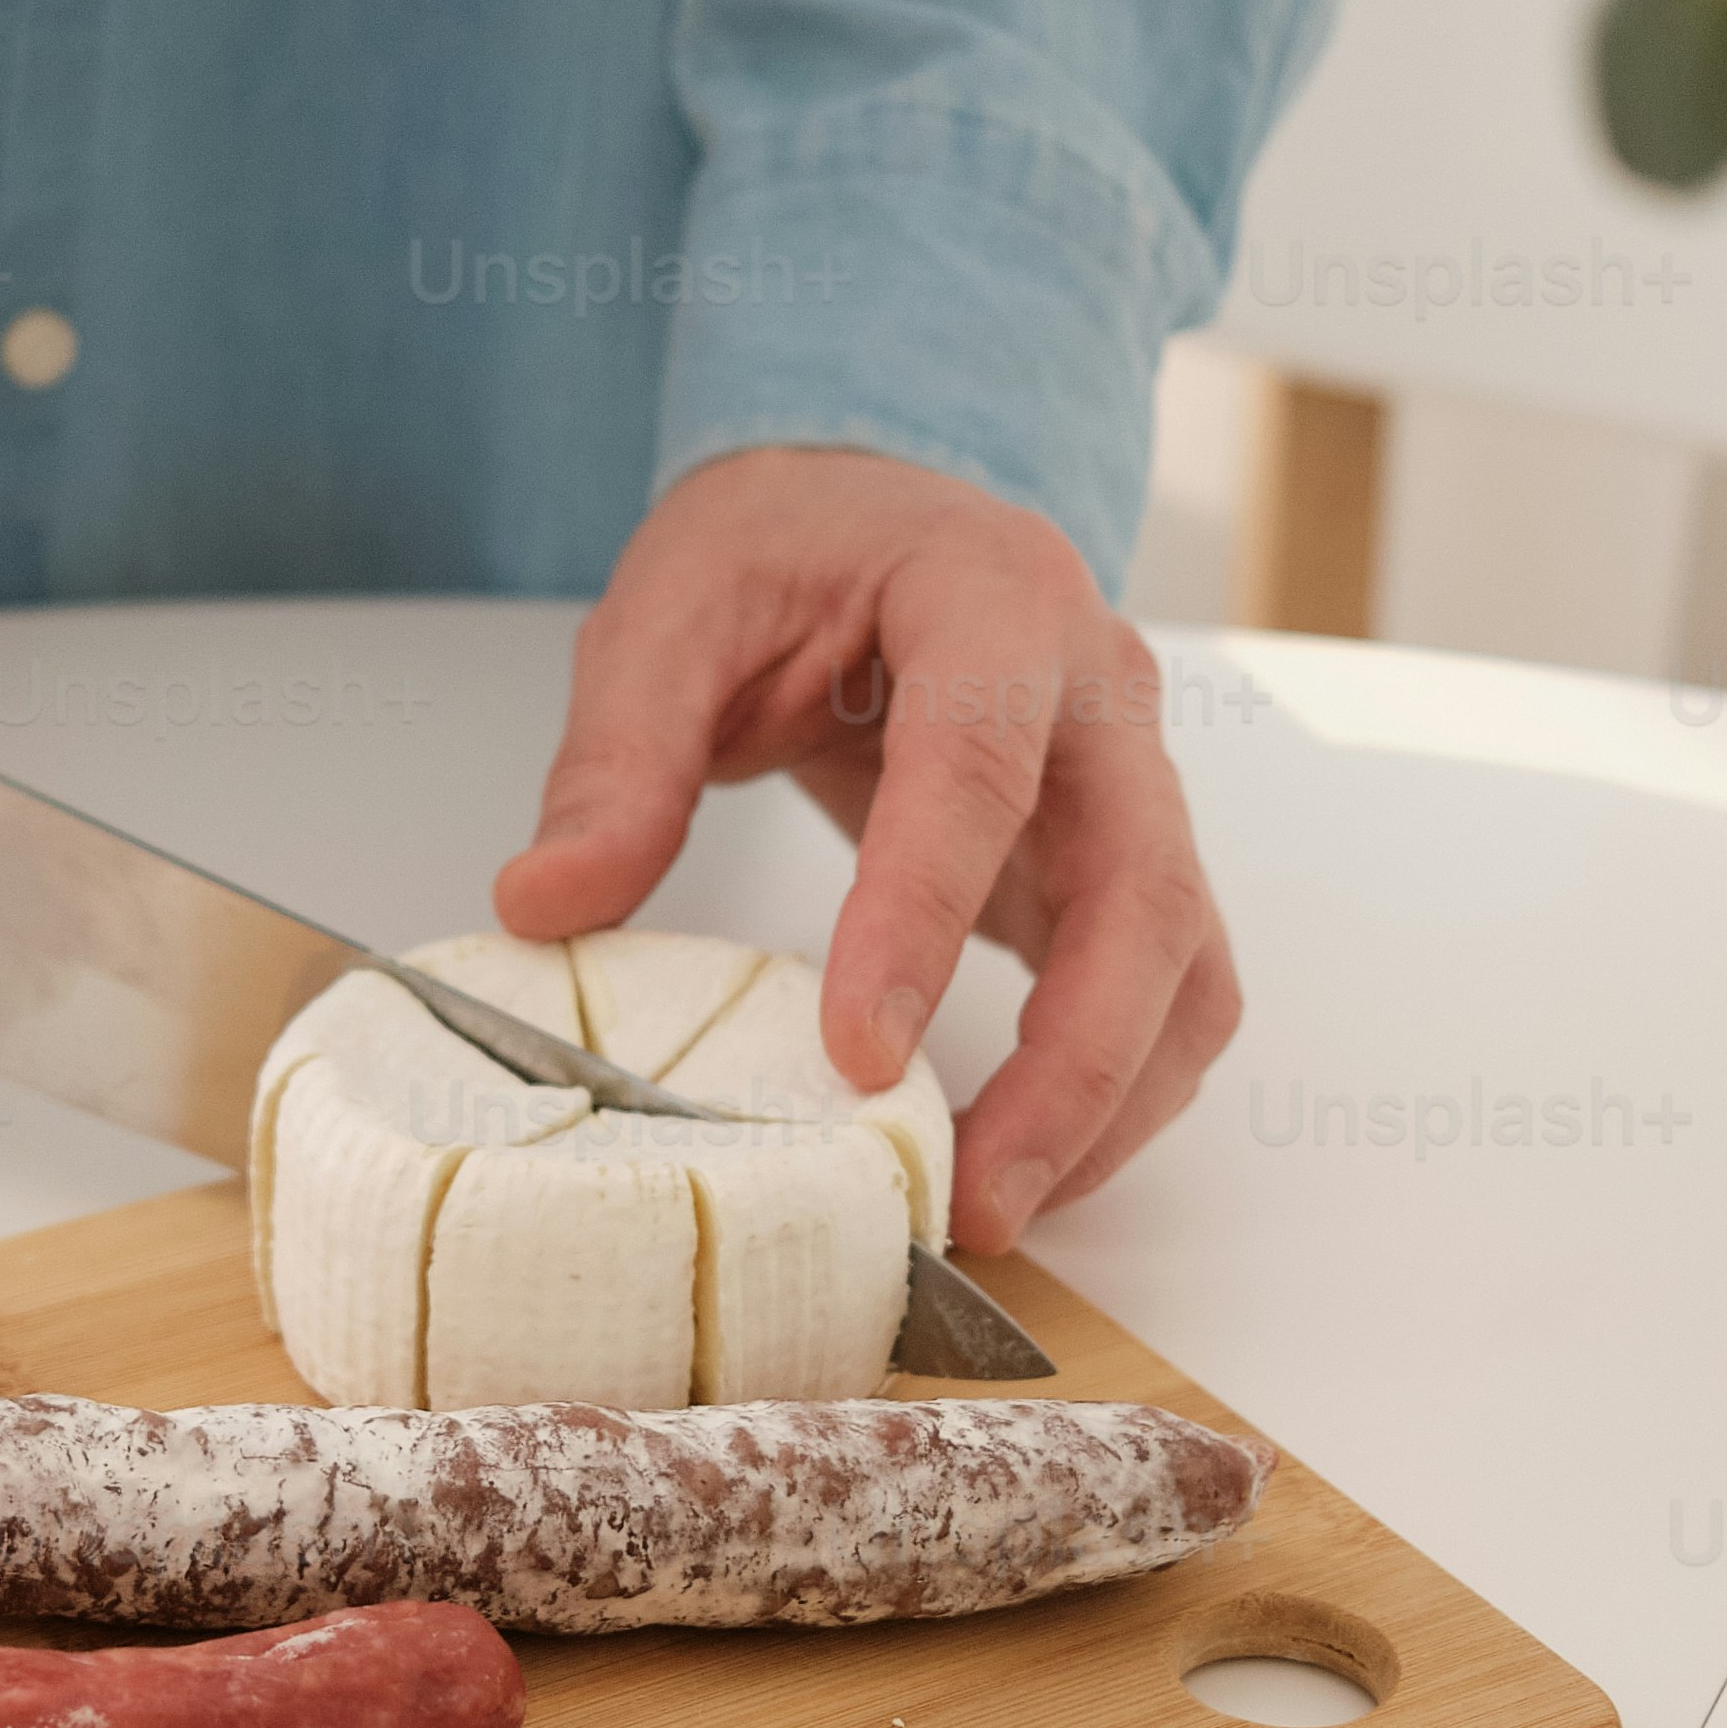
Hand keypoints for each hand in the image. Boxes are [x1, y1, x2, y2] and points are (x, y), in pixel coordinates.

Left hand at [493, 449, 1237, 1254]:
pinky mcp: (1126, 866)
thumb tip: (544, 907)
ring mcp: (1136, 785)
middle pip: (1142, 893)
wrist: (867, 518)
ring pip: (1182, 965)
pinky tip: (1016, 1163)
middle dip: (1071, 1065)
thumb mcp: (669, 617)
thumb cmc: (783, 553)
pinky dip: (1113, 1096)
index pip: (980, 767)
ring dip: (1107, 1104)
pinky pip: (1169, 994)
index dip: (926, 916)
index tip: (856, 1054)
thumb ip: (616, 761)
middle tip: (972, 1195)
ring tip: (993, 1209)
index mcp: (993, 594)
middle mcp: (1102, 691)